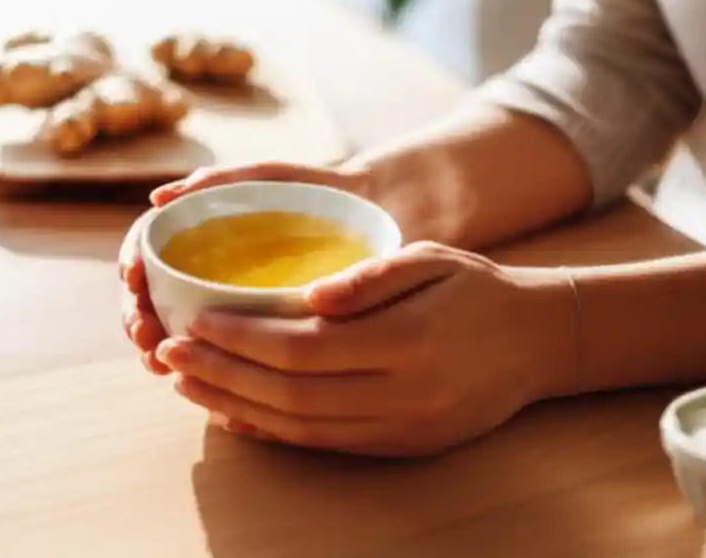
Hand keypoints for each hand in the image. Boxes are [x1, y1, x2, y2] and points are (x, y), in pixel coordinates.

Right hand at [119, 162, 369, 373]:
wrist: (373, 215)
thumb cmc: (316, 190)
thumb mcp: (267, 178)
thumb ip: (219, 181)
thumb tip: (159, 199)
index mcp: (200, 237)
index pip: (148, 253)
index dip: (132, 267)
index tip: (133, 280)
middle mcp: (208, 273)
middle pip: (153, 299)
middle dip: (139, 319)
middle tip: (146, 335)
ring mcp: (231, 306)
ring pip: (180, 333)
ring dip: (162, 349)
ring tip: (159, 363)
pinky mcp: (261, 335)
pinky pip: (224, 359)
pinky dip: (207, 374)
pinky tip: (204, 387)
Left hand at [154, 242, 576, 455]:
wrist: (538, 342)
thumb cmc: (478, 289)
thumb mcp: (433, 258)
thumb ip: (371, 276)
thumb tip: (307, 298)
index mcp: (408, 341)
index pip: (303, 349)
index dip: (241, 340)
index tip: (194, 322)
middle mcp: (403, 395)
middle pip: (292, 395)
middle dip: (222, 376)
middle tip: (167, 355)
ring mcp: (403, 428)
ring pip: (303, 429)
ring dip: (236, 408)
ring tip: (187, 385)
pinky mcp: (403, 447)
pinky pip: (326, 445)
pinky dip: (274, 432)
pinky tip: (237, 413)